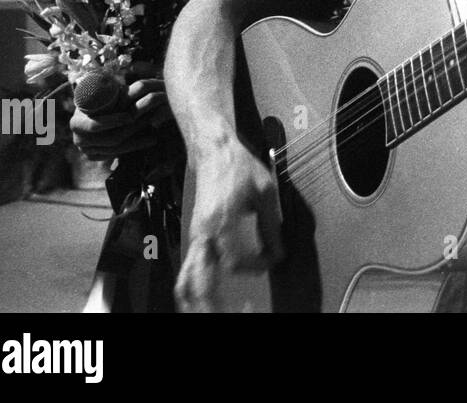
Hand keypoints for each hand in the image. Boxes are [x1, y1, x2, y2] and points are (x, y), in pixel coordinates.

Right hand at [70, 77, 172, 160]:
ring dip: (137, 139)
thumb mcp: (101, 93)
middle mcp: (79, 139)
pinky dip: (135, 147)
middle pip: (110, 138)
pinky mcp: (96, 157)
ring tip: (155, 129)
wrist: (89, 115)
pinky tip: (151, 139)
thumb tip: (131, 76)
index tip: (129, 116)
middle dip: (132, 129)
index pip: (95, 125)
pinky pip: (117, 155)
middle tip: (150, 119)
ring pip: (116, 148)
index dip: (113, 121)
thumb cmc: (99, 98)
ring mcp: (87, 150)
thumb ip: (109, 88)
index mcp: (77, 122)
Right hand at [176, 141, 283, 312]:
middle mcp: (203, 233)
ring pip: (188, 276)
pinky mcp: (195, 234)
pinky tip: (198, 298)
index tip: (272, 259)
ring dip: (195, 298)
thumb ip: (272, 227)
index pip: (235, 261)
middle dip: (207, 302)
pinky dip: (192, 285)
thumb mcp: (266, 194)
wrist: (214, 151)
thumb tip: (279, 253)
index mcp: (220, 223)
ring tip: (206, 312)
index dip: (256, 266)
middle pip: (198, 278)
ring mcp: (195, 235)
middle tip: (217, 314)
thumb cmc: (240, 168)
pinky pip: (189, 266)